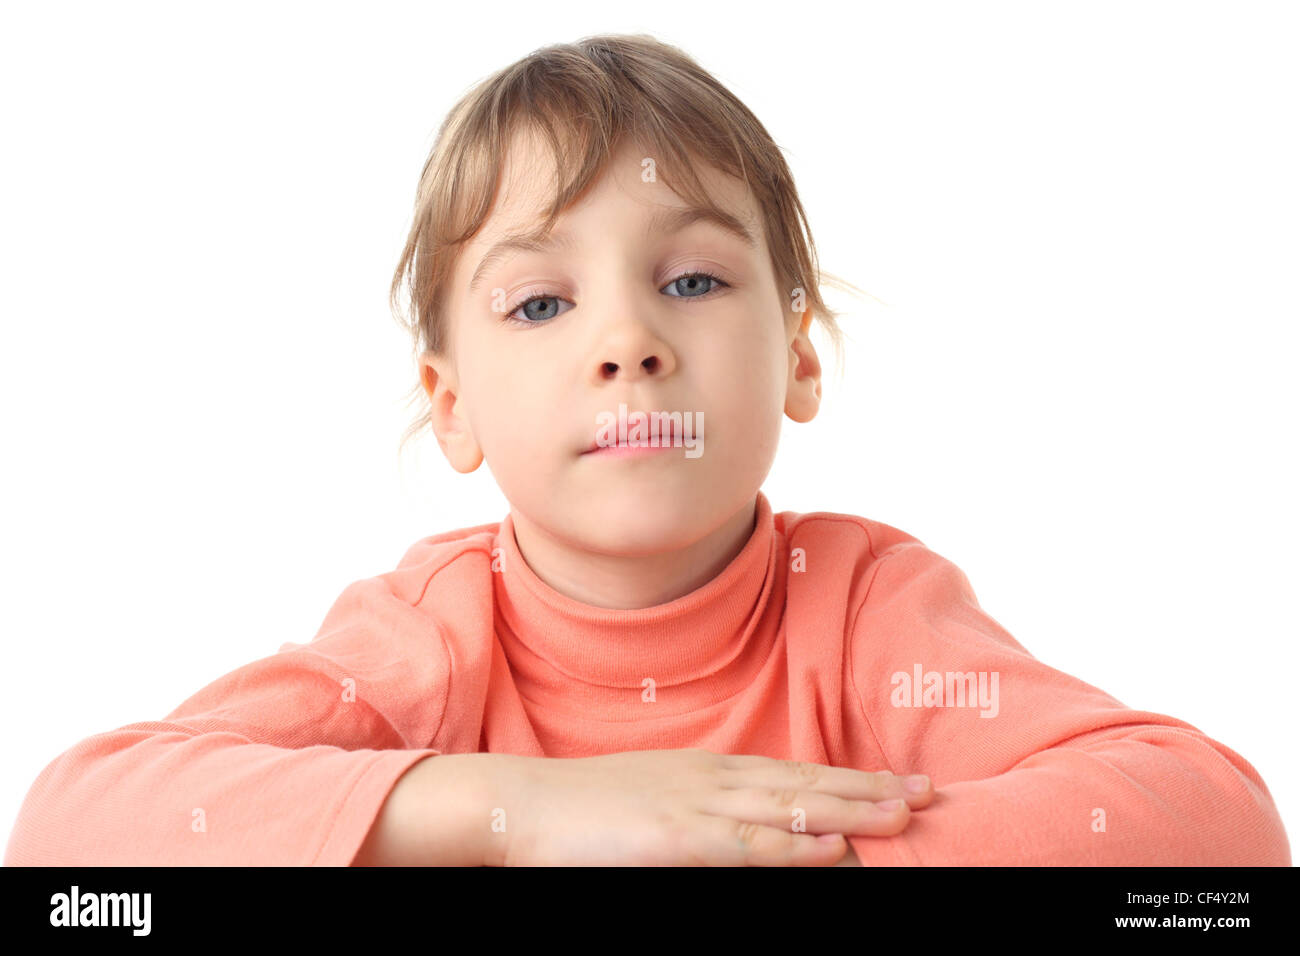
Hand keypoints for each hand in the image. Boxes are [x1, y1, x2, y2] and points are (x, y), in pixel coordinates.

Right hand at [483, 748, 932, 865]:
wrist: (519, 805)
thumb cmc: (582, 809)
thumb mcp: (654, 799)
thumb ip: (702, 809)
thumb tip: (746, 824)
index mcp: (708, 772)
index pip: (794, 773)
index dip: (850, 780)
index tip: (899, 783)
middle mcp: (712, 781)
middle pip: (806, 784)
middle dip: (871, 791)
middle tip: (928, 794)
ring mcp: (696, 807)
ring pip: (790, 808)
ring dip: (852, 811)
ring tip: (905, 815)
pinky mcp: (675, 839)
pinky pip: (746, 845)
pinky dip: (793, 846)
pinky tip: (831, 846)